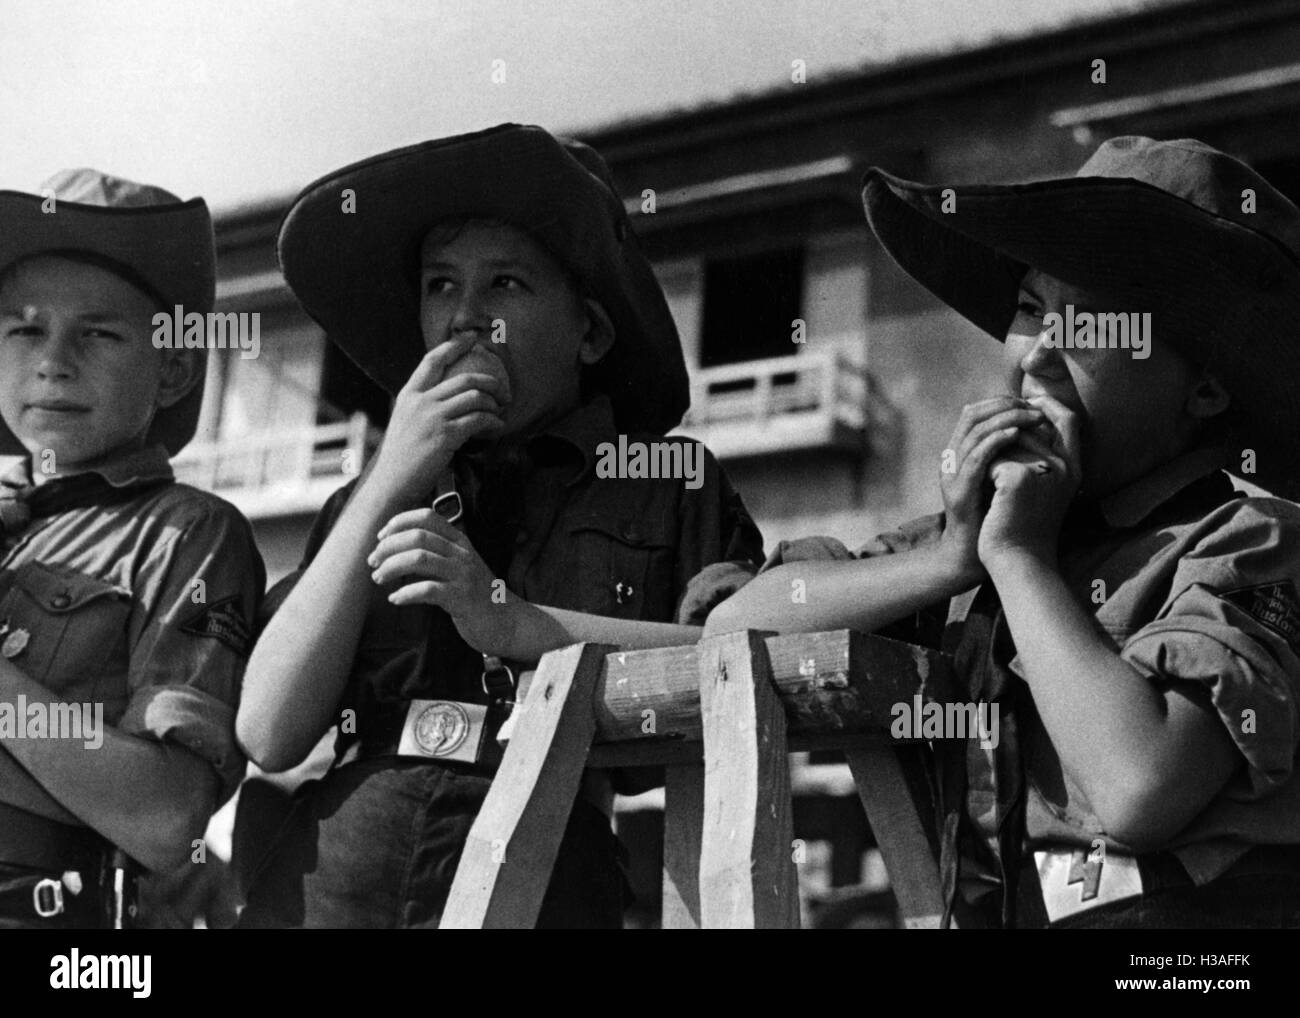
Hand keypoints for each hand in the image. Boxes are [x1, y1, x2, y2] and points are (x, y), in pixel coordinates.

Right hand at [367, 337, 507, 501]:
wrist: (390, 483)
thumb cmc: (401, 458)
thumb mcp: (405, 422)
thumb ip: (423, 406)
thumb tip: (450, 399)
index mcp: (408, 395)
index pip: (432, 360)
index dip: (454, 345)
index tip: (472, 338)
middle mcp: (420, 401)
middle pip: (465, 379)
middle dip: (491, 382)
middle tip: (504, 391)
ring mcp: (432, 417)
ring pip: (475, 397)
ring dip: (494, 403)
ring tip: (500, 412)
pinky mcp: (445, 436)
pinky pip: (478, 420)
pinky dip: (493, 422)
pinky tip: (498, 427)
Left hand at [368, 508, 518, 654]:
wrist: (508, 622)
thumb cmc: (478, 595)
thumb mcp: (461, 566)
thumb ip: (438, 553)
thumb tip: (398, 548)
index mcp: (460, 542)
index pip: (427, 517)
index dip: (399, 522)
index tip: (381, 537)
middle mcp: (462, 554)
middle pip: (418, 537)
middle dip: (388, 547)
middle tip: (373, 562)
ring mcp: (463, 575)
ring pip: (419, 559)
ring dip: (391, 567)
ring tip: (378, 578)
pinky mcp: (462, 598)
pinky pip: (428, 590)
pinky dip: (406, 593)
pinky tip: (395, 598)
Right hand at [939, 396, 1049, 581]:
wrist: (972, 557)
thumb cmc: (992, 519)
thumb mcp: (997, 479)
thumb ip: (1005, 456)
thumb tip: (1031, 432)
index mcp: (958, 454)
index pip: (974, 413)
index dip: (1001, 402)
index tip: (1030, 404)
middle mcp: (950, 460)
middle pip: (972, 415)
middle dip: (1005, 405)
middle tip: (1033, 408)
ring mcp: (952, 475)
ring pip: (975, 431)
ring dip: (1007, 418)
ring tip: (1033, 417)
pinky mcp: (959, 491)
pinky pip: (977, 457)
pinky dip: (997, 441)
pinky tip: (1017, 435)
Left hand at [977, 395, 1081, 566]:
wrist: (1016, 561)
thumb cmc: (1022, 525)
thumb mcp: (1038, 487)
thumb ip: (1038, 456)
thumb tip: (1020, 421)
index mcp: (1074, 467)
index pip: (1068, 418)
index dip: (1046, 406)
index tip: (1023, 408)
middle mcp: (1066, 466)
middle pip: (1034, 424)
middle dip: (1009, 432)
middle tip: (996, 464)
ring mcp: (1045, 470)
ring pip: (1009, 438)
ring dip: (994, 455)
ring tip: (994, 486)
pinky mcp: (1020, 477)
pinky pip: (993, 457)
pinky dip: (985, 474)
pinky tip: (990, 497)